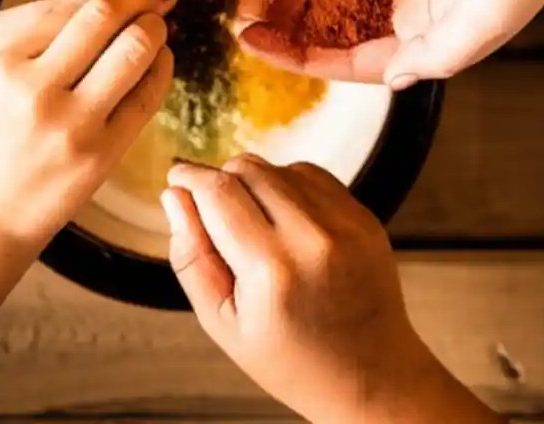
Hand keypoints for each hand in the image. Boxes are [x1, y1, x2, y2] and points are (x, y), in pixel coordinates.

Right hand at [0, 0, 175, 241]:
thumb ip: (41, 48)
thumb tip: (108, 7)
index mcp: (7, 66)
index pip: (77, 9)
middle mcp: (37, 91)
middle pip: (106, 17)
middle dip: (139, 3)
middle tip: (151, 4)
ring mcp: (72, 125)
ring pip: (134, 52)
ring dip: (154, 32)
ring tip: (156, 30)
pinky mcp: (100, 155)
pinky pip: (146, 98)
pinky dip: (161, 71)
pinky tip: (160, 63)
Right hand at [164, 156, 489, 423]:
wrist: (370, 375)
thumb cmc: (290, 358)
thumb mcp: (223, 323)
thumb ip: (191, 257)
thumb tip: (174, 196)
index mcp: (271, 271)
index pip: (218, 193)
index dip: (189, 177)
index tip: (175, 177)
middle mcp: (313, 238)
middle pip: (248, 169)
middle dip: (219, 179)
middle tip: (210, 207)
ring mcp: (346, 224)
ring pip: (279, 168)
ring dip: (254, 181)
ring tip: (251, 222)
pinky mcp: (365, 217)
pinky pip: (313, 176)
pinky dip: (288, 185)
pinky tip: (283, 220)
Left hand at [238, 0, 543, 83]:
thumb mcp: (480, 26)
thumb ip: (431, 57)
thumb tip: (389, 79)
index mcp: (424, 42)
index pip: (347, 60)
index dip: (299, 57)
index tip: (256, 45)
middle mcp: (410, 12)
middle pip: (333, 26)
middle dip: (288, 25)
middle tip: (241, 14)